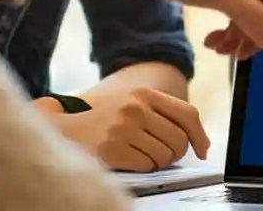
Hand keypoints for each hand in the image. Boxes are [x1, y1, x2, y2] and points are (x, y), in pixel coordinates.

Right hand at [43, 87, 209, 171]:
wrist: (59, 123)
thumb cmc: (102, 116)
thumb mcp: (131, 103)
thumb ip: (161, 114)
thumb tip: (196, 141)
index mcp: (144, 94)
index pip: (187, 114)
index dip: (200, 135)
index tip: (203, 151)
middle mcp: (135, 108)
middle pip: (178, 139)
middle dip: (176, 153)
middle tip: (164, 156)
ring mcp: (123, 128)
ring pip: (164, 156)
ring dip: (158, 162)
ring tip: (142, 155)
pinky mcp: (111, 149)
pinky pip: (146, 166)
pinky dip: (143, 167)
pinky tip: (129, 160)